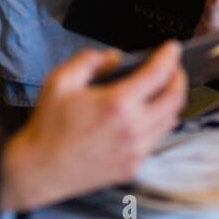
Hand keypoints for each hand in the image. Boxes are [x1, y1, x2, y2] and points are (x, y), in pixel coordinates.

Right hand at [0, 43, 186, 211]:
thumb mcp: (61, 81)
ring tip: (161, 91)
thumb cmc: (48, 125)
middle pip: (176, 99)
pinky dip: (158, 124)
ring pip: (171, 121)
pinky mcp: (133, 166)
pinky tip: (146, 117)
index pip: (159, 74)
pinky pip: (157, 140)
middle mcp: (133, 128)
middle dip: (179, 78)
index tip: (173, 48)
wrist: (39, 170)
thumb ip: (89, 60)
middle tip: (173, 68)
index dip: (170, 56)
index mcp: (117, 104)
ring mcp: (136, 151)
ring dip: (171, 102)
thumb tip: (115, 57)